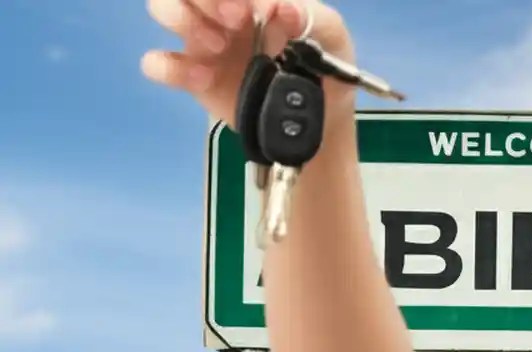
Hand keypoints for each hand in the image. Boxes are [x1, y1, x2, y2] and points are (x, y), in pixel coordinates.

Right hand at [141, 0, 355, 130]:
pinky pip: (157, 63)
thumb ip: (313, 16)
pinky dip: (169, 67)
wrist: (322, 118)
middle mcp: (224, 9)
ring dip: (181, 19)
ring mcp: (206, 41)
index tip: (251, 8)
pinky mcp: (195, 77)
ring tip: (217, 46)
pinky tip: (203, 79)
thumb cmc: (327, 66)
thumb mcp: (333, 35)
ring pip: (162, 8)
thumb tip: (282, 8)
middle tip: (236, 21)